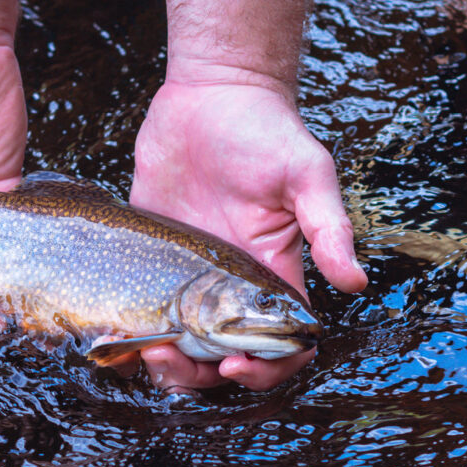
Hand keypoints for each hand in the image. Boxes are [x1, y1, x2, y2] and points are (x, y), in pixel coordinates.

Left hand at [131, 75, 367, 391]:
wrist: (213, 93)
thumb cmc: (267, 131)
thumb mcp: (307, 175)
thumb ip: (327, 228)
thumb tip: (355, 283)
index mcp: (271, 274)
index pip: (277, 344)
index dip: (263, 368)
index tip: (235, 363)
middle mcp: (228, 284)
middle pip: (218, 355)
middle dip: (198, 372)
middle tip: (170, 359)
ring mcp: (186, 272)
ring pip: (176, 340)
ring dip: (161, 360)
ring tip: (142, 349)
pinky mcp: (151, 253)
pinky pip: (139, 305)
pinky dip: (127, 329)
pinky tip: (111, 330)